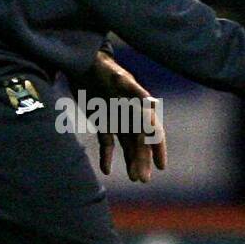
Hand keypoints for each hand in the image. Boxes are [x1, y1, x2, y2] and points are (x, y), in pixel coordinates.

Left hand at [76, 50, 166, 182]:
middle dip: (143, 161)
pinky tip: (106, 170)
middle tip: (142, 179)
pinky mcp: (103, 122)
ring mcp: (118, 120)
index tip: (161, 166)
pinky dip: (107, 156)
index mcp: (139, 106)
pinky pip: (107, 142)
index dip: (158, 149)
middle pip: (140, 142)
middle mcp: (131, 115)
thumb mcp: (120, 80)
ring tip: (133, 178)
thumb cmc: (104, 69)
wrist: (83, 64)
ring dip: (131, 161)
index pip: (153, 132)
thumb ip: (136, 93)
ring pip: (127, 145)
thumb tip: (154, 105)